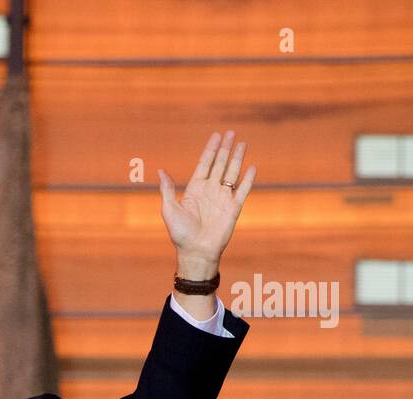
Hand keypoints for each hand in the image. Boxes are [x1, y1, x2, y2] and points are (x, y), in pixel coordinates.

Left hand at [157, 130, 255, 275]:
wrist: (195, 252)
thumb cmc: (180, 233)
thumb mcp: (168, 209)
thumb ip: (167, 189)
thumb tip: (160, 170)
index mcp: (195, 189)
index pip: (204, 164)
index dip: (210, 149)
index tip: (216, 135)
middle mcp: (210, 191)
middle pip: (220, 164)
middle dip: (225, 148)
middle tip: (231, 132)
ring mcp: (222, 198)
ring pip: (232, 173)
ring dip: (237, 158)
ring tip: (242, 143)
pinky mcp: (233, 208)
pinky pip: (242, 190)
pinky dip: (247, 179)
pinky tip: (252, 167)